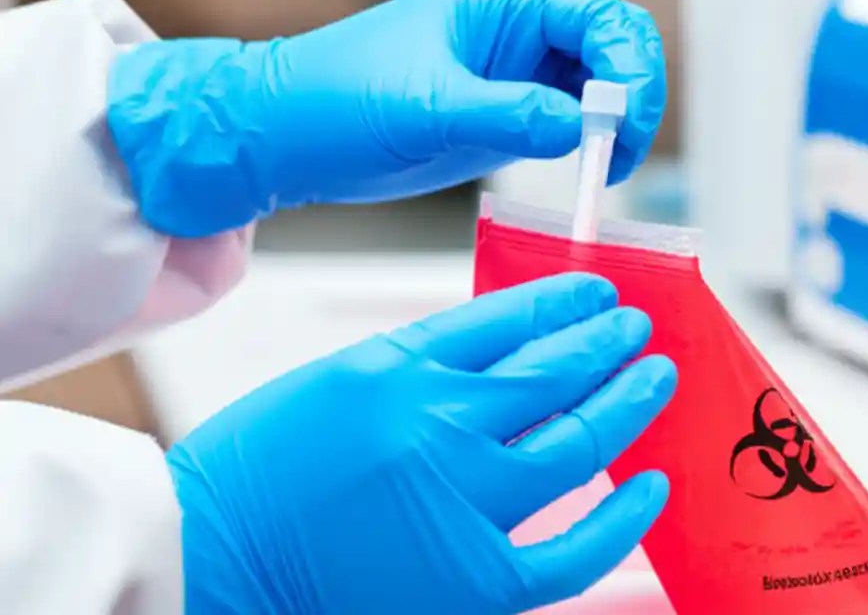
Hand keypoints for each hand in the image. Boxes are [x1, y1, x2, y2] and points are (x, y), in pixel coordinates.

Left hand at [108, 0, 666, 237]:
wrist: (286, 141)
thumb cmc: (335, 100)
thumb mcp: (426, 107)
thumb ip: (508, 114)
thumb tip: (580, 129)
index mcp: (504, 3)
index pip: (598, 18)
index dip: (628, 67)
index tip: (622, 122)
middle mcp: (518, 32)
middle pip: (614, 49)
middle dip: (633, 97)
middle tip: (623, 151)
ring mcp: (515, 74)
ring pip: (599, 90)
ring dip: (617, 127)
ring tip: (607, 170)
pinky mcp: (508, 116)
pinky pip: (571, 124)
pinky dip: (592, 148)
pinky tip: (587, 174)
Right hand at [167, 273, 675, 613]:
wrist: (210, 562)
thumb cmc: (257, 473)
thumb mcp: (337, 380)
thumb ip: (424, 362)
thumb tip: (508, 350)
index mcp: (400, 368)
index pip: (512, 318)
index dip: (565, 301)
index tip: (596, 291)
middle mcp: (441, 426)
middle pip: (557, 370)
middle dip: (608, 341)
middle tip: (636, 326)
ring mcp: (465, 502)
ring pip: (580, 439)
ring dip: (628, 400)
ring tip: (654, 375)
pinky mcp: (477, 579)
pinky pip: (574, 547)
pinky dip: (624, 517)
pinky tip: (653, 483)